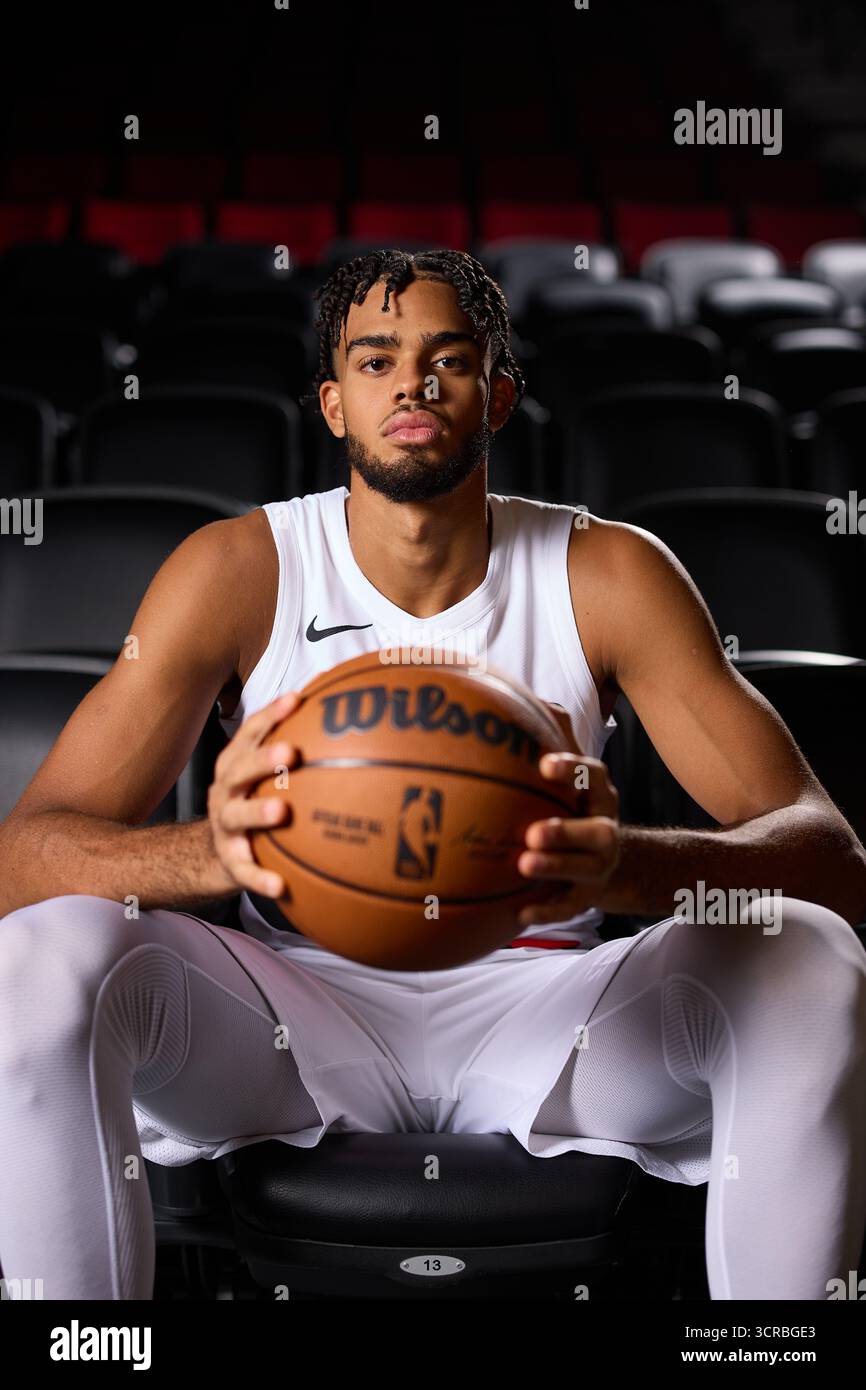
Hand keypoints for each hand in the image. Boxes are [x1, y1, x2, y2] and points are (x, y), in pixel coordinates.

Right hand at [207, 690, 301, 897]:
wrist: (219, 851)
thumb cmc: (255, 801)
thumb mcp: (264, 774)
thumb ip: (295, 748)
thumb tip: (345, 717)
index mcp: (236, 764)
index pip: (250, 733)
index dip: (271, 715)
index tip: (297, 699)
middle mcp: (226, 790)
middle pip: (239, 769)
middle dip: (262, 759)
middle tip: (290, 752)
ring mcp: (225, 826)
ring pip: (236, 816)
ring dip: (257, 812)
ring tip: (281, 811)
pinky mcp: (231, 861)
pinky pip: (245, 871)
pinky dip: (261, 879)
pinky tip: (280, 887)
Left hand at [517, 742, 620, 928]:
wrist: (600, 860)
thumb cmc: (565, 811)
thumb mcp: (562, 785)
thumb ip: (539, 755)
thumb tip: (509, 712)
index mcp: (597, 796)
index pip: (593, 777)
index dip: (572, 770)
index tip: (543, 766)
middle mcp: (605, 829)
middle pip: (598, 830)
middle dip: (566, 831)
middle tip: (533, 833)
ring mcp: (600, 865)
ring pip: (587, 867)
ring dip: (556, 867)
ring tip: (524, 865)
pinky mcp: (589, 895)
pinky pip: (572, 906)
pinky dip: (548, 911)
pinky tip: (523, 913)